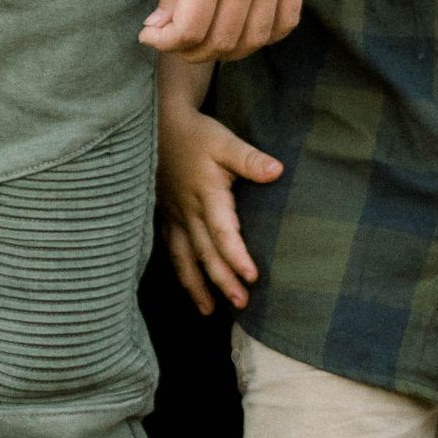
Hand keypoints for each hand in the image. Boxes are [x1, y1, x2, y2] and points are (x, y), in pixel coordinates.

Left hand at [143, 0, 302, 59]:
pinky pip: (286, 22)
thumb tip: (158, 30)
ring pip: (254, 40)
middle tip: (176, 40)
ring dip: (227, 51)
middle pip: (220, 42)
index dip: (165, 43)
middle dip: (190, 51)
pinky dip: (267, 37)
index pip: (189, 31)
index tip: (151, 36)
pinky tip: (246, 30)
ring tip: (209, 39)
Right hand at [158, 87, 282, 316]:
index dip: (236, 256)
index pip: (223, 232)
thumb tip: (277, 171)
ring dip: (196, 286)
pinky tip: (188, 287)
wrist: (160, 125)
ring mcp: (173, 217)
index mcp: (206, 194)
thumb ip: (249, 159)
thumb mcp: (224, 140)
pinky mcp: (165, 217)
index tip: (252, 277)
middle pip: (205, 253)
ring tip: (209, 311)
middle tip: (242, 305)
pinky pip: (171, 251)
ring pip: (183, 258)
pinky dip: (180, 272)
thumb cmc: (196, 134)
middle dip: (223, 281)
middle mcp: (188, 211)